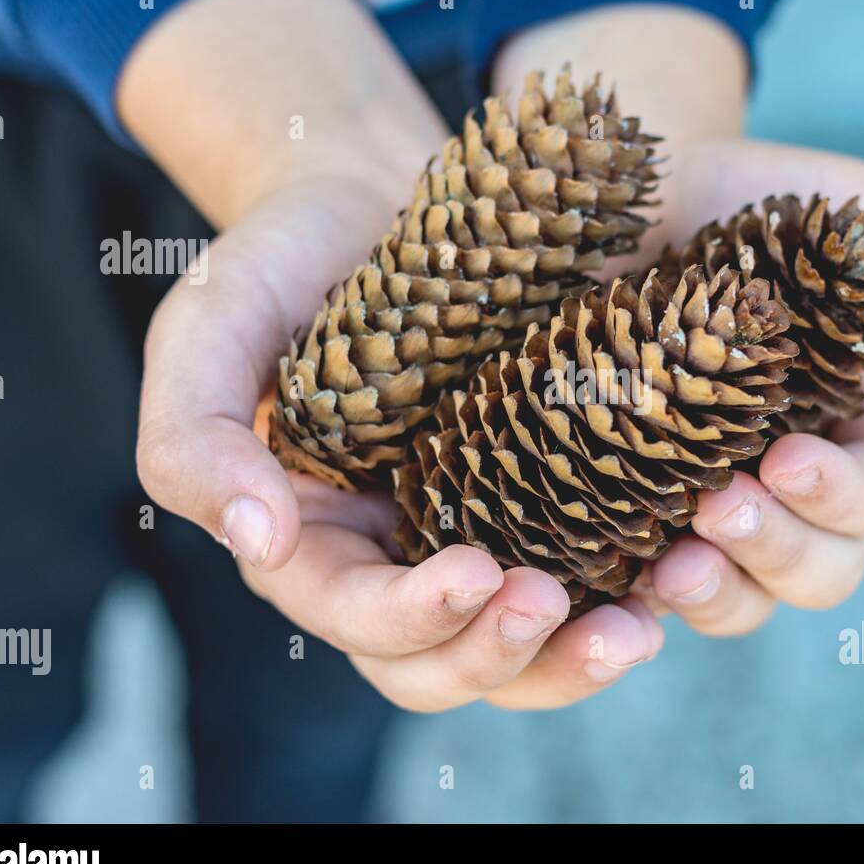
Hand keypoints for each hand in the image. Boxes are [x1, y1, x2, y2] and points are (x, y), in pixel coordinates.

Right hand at [136, 177, 662, 711]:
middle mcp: (389, 559)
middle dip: (497, 655)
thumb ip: (193, 434)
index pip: (351, 617)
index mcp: (307, 542)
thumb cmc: (283, 260)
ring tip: (639, 628)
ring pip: (513, 646)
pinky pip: (579, 575)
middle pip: (437, 665)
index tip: (478, 574)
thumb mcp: (207, 327)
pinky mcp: (540, 499)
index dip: (410, 618)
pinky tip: (669, 577)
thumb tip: (257, 541)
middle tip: (556, 608)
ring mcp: (470, 534)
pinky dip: (619, 596)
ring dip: (570, 658)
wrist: (376, 198)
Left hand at [606, 138, 863, 632]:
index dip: (842, 496)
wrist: (626, 190)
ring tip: (669, 569)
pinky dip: (636, 606)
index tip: (786, 462)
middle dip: (780, 554)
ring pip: (737, 595)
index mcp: (859, 427)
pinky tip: (613, 589)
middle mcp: (787, 479)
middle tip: (719, 512)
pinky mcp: (624, 506)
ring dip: (716, 597)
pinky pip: (639, 589)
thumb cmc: (762, 202)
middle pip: (818, 568)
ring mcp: (704, 499)